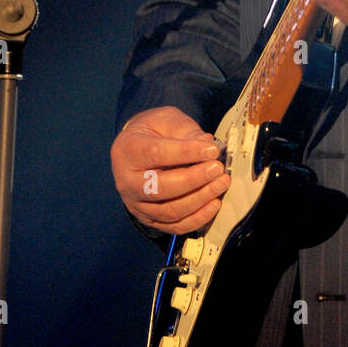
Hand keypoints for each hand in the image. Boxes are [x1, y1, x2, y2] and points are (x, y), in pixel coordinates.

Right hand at [110, 105, 229, 234]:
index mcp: (128, 150)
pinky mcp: (148, 219)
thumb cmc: (154, 132)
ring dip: (199, 199)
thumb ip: (187, 132)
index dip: (187, 153)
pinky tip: (214, 204)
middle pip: (160, 187)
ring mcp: (136, 203)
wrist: (138, 147)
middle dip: (194, 179)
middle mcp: (127, 181)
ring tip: (220, 183)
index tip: (212, 150)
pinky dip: (197, 218)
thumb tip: (208, 145)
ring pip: (168, 210)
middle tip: (218, 169)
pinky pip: (173, 226)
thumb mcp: (167, 120)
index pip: (156, 154)